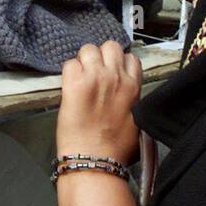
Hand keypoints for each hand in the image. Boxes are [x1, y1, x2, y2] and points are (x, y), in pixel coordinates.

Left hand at [57, 40, 142, 165]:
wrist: (95, 160)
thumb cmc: (115, 149)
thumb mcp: (137, 121)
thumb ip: (132, 100)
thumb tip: (125, 96)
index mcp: (133, 87)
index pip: (130, 58)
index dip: (119, 63)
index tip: (111, 71)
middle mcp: (115, 77)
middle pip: (109, 46)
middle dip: (101, 56)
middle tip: (93, 71)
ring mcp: (94, 78)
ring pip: (88, 49)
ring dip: (83, 61)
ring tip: (79, 77)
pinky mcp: (74, 84)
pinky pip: (69, 63)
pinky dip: (68, 73)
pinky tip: (69, 87)